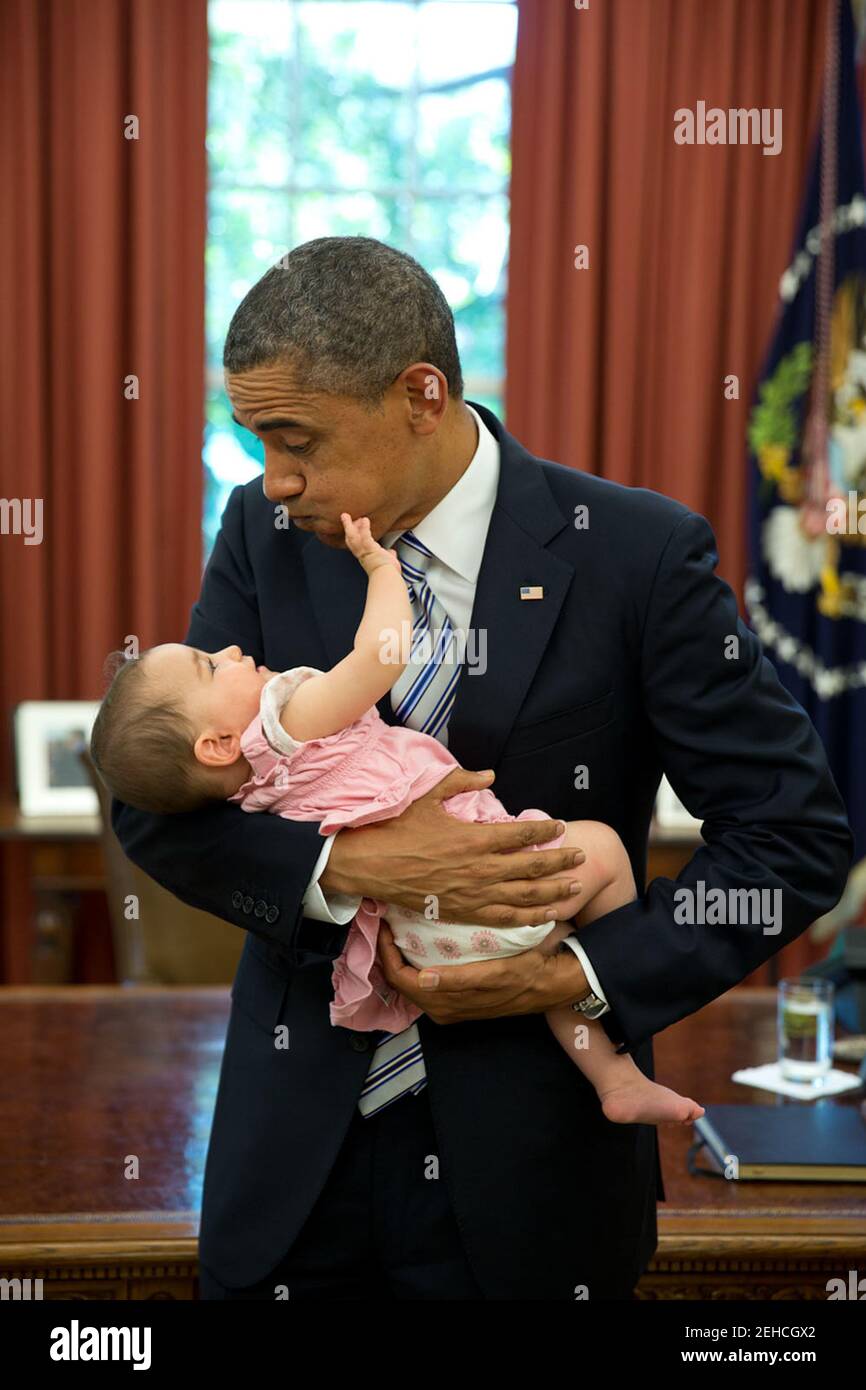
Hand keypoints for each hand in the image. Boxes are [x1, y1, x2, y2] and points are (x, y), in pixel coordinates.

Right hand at [320, 766, 585, 926]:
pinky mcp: (464, 912)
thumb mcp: (429, 796)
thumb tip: (491, 774)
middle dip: (560, 862)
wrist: (371, 864)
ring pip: (524, 896)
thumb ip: (462, 781)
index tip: (560, 826)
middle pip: (532, 867)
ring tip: (574, 887)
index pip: (521, 835)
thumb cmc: (399, 828)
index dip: (545, 831)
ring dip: (553, 892)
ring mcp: (473, 894)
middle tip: (580, 857)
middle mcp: (480, 869)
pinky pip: (504, 918)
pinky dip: (528, 918)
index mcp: (474, 838)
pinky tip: (545, 916)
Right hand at [341, 513, 400, 575]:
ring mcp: (365, 551)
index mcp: (365, 557)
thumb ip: (387, 554)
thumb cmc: (388, 573)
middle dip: (347, 527)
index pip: (355, 544)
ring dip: (348, 525)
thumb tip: (391, 553)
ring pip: (352, 537)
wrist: (387, 578)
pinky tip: (365, 520)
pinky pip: (365, 536)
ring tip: (346, 515)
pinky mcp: (370, 549)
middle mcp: (362, 554)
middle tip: (345, 517)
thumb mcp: (386, 561)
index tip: (352, 527)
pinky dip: (365, 528)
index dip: (352, 535)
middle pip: (350, 539)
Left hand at [377, 921, 589, 1022]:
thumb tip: (424, 979)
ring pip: (410, 978)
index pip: (399, 978)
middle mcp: (440, 1007)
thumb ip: (459, 980)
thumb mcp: (496, 975)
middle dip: (389, 951)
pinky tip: (418, 939)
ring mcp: (447, 1002)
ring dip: (401, 954)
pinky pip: (424, 977)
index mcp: (445, 1005)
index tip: (383, 923)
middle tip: (387, 920)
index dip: (386, 952)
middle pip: (400, 979)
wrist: (550, 984)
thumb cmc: (525, 974)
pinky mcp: (456, 994)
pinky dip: (415, 959)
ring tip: (399, 925)